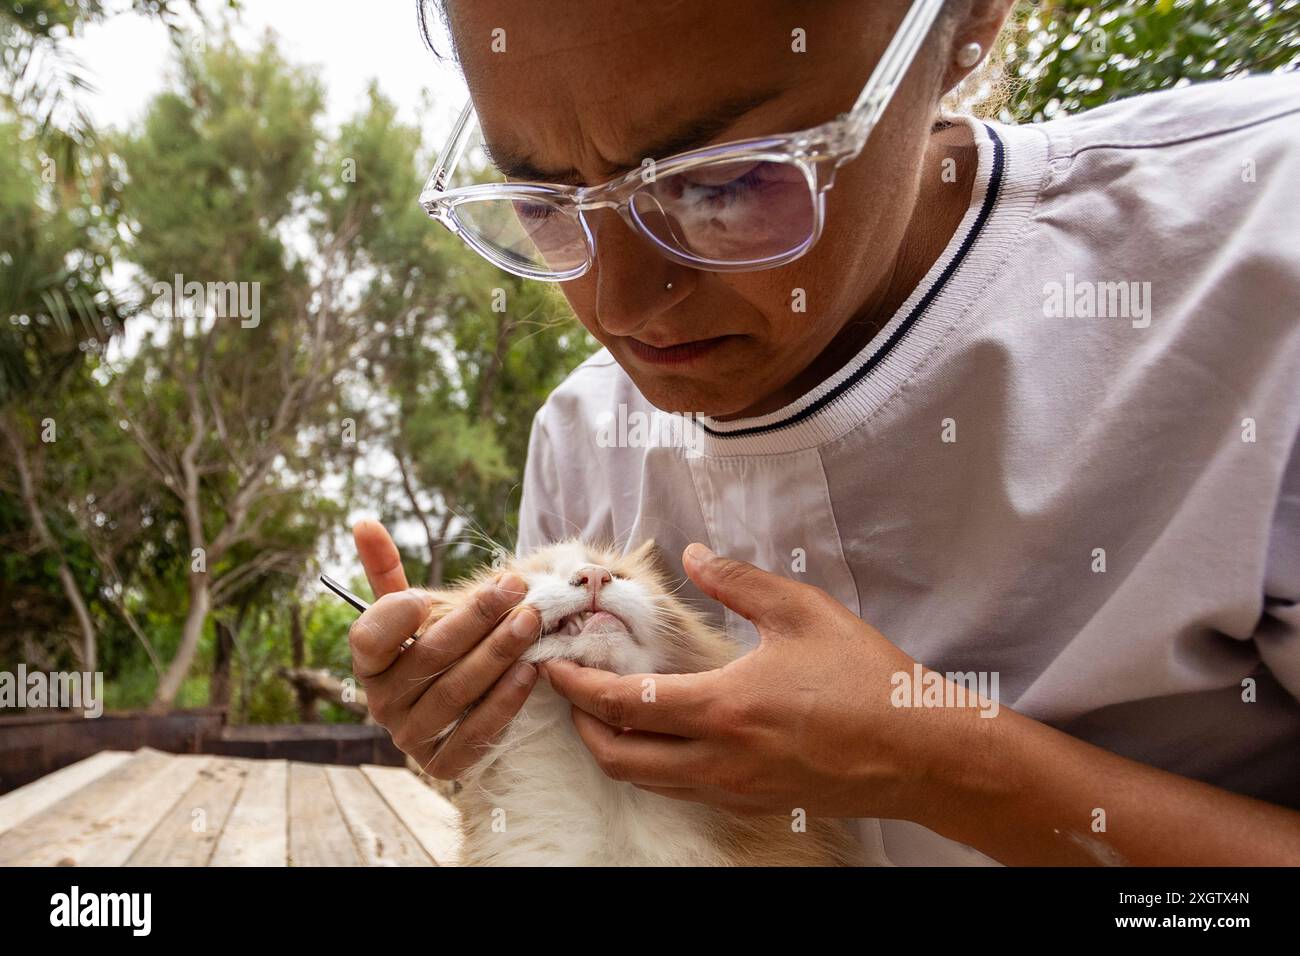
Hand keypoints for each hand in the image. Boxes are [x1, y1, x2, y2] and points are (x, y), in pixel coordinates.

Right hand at [348, 519, 539, 778]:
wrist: (457, 707)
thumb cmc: (432, 646)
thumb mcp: (411, 609)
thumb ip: (386, 569)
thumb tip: (364, 521)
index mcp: (368, 662)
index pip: (367, 640)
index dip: (392, 619)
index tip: (422, 596)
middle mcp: (382, 704)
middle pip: (428, 658)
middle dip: (474, 619)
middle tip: (514, 587)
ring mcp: (411, 738)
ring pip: (456, 693)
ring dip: (497, 654)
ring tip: (531, 621)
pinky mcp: (443, 765)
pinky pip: (475, 734)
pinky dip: (504, 703)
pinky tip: (531, 671)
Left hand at [542, 543, 974, 818]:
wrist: (920, 752)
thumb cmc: (866, 678)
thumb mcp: (802, 611)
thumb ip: (738, 580)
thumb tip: (691, 554)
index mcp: (723, 709)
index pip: (624, 705)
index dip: (577, 686)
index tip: (554, 665)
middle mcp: (718, 760)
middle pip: (619, 758)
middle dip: (581, 725)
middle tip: (571, 690)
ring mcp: (735, 788)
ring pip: (647, 780)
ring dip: (615, 747)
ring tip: (610, 707)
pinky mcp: (754, 800)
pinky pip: (683, 788)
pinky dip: (654, 763)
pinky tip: (664, 731)